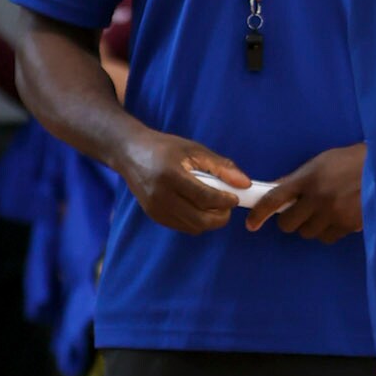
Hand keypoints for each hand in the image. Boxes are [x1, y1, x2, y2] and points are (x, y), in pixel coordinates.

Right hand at [120, 130, 249, 233]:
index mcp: (171, 175)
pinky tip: (200, 207)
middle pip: (200, 219)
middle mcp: (161, 196)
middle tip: (228, 205)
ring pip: (193, 227)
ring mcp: (156, 209)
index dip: (225, 201)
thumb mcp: (194, 150)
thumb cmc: (165, 148)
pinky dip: (196, 221)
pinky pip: (183, 226)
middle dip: (220, 216)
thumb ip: (221, 166)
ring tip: (215, 205)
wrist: (131, 154)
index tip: (235, 197)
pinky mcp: (154, 216)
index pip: (204, 197)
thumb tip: (245, 184)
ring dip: (210, 220)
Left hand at [247, 142, 365, 239]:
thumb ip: (297, 179)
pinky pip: (327, 237)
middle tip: (300, 212)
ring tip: (323, 212)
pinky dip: (328, 231)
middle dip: (291, 220)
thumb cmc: (349, 162)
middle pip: (288, 224)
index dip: (259, 213)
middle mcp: (319, 197)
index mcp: (308, 178)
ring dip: (310, 226)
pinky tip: (337, 217)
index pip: (275, 198)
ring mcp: (334, 213)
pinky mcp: (348, 225)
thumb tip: (273, 190)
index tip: (251, 224)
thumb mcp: (320, 163)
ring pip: (307, 233)